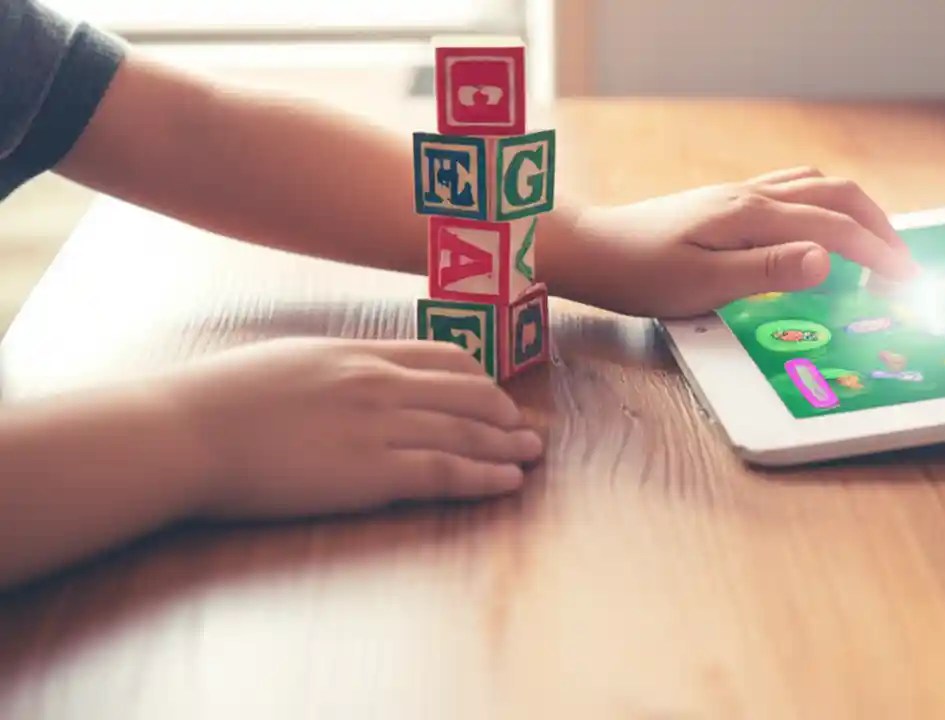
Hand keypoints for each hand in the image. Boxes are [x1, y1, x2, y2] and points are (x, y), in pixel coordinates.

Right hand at [162, 337, 542, 517]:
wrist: (187, 431)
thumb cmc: (222, 399)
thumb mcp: (290, 360)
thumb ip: (336, 367)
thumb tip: (355, 376)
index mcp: (360, 352)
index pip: (445, 358)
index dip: (482, 380)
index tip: (497, 396)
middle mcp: (380, 382)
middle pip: (469, 394)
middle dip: (505, 414)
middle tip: (525, 430)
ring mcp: (378, 426)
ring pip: (467, 433)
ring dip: (507, 447)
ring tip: (532, 456)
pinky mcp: (370, 472)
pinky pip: (445, 471)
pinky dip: (485, 477)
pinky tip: (508, 482)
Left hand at [541, 167, 918, 317]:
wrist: (591, 250)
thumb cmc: (639, 274)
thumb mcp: (703, 284)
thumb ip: (768, 271)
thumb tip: (828, 258)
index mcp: (752, 215)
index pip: (834, 227)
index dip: (878, 252)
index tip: (908, 279)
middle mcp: (752, 196)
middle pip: (837, 194)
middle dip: (879, 225)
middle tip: (904, 263)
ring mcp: (739, 194)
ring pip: (817, 186)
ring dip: (856, 210)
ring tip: (876, 242)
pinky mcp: (726, 202)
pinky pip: (794, 190)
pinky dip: (826, 205)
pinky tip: (822, 226)